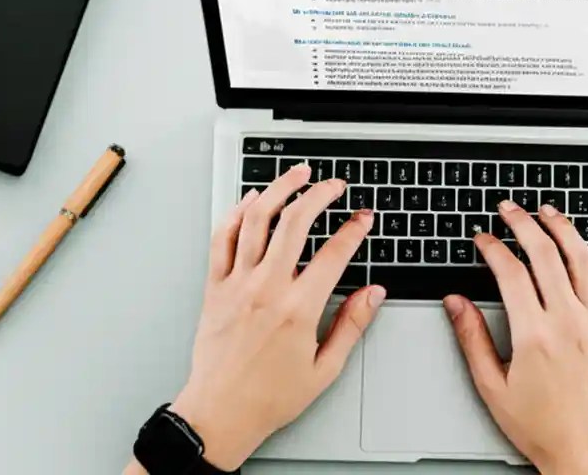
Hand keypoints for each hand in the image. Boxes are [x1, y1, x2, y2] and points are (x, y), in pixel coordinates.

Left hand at [146, 164, 384, 470]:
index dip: (354, 230)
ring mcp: (237, 284)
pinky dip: (237, 213)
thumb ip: (351, 325)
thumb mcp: (324, 368)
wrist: (220, 412)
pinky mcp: (215, 287)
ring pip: (257, 220)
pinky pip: (223, 238)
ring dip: (279, 189)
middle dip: (320, 195)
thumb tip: (373, 294)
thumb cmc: (269, 397)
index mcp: (297, 309)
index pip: (334, 253)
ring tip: (296, 175)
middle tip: (334, 186)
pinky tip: (251, 201)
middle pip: (295, 222)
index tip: (363, 219)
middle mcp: (266, 289)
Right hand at [444, 200, 587, 474]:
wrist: (587, 452)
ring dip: (564, 229)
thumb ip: (472, 339)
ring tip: (549, 212)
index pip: (509, 272)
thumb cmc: (542, 427)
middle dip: (523, 224)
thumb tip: (456, 303)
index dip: (492, 248)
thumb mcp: (492, 386)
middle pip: (544, 255)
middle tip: (509, 209)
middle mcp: (568, 321)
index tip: (482, 238)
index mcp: (534, 334)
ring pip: (583, 261)